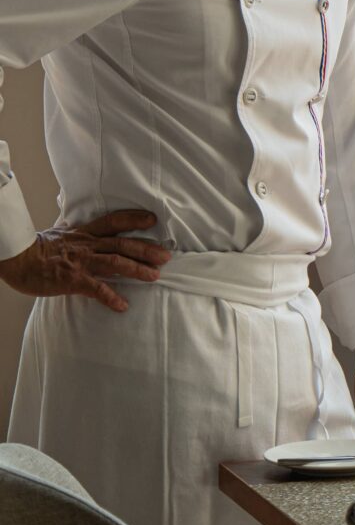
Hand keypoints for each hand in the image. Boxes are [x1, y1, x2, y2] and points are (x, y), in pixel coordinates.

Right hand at [0, 209, 170, 312]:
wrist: (17, 258)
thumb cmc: (37, 248)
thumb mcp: (61, 234)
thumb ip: (77, 233)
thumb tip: (82, 227)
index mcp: (85, 233)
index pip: (114, 221)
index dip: (134, 219)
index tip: (153, 220)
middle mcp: (87, 244)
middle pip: (122, 243)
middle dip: (146, 249)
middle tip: (166, 256)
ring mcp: (81, 262)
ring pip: (115, 262)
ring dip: (137, 270)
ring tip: (155, 276)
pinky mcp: (72, 279)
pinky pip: (95, 288)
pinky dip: (110, 297)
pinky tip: (122, 305)